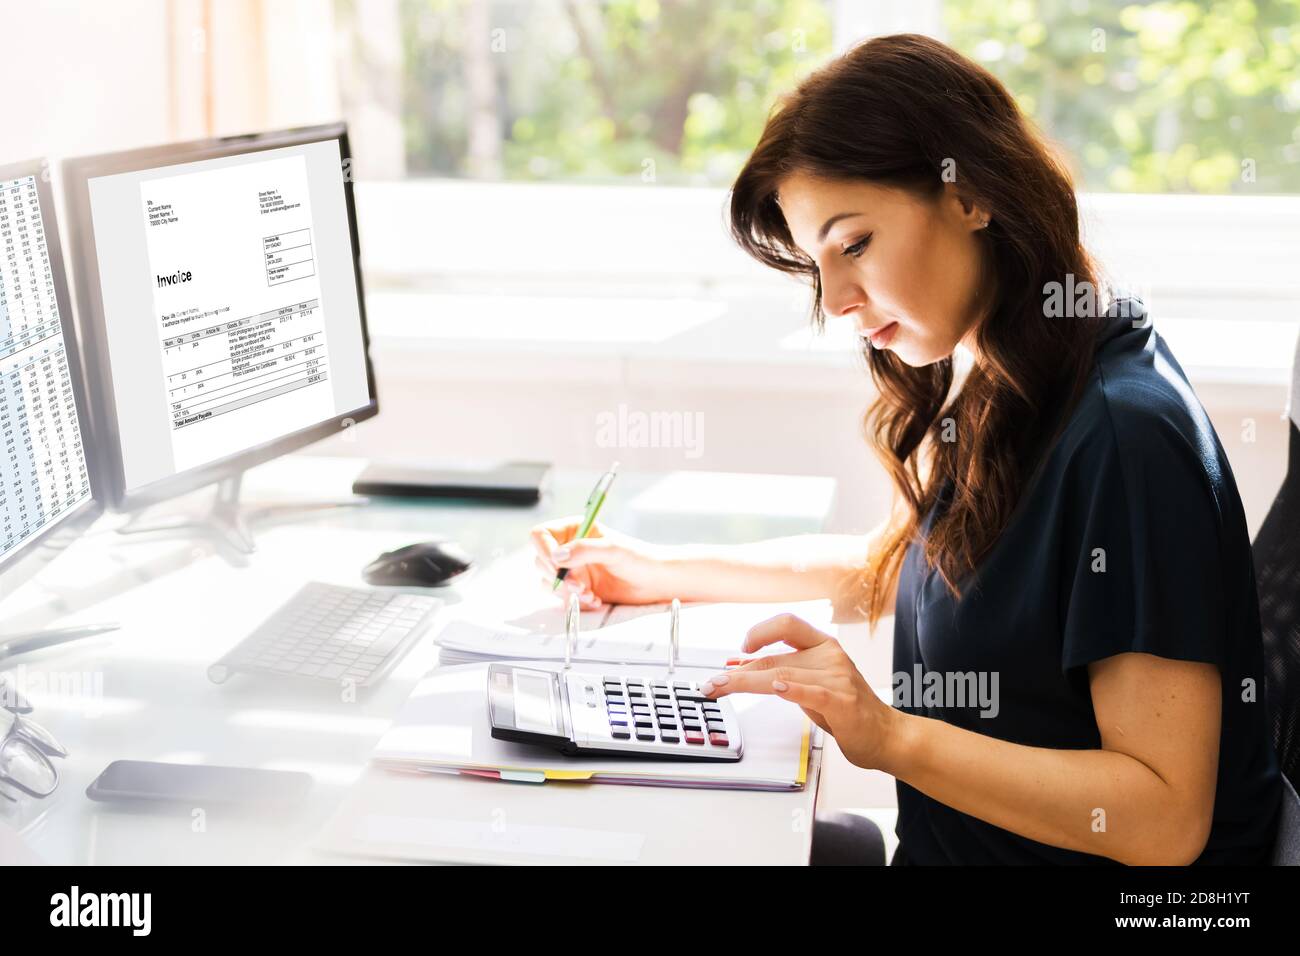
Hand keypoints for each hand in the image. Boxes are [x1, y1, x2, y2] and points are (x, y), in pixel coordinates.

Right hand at [529, 516, 671, 608]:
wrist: (654, 582)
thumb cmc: (639, 558)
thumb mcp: (613, 549)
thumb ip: (584, 550)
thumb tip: (557, 556)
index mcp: (574, 529)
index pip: (541, 534)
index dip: (544, 549)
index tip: (556, 564)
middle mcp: (569, 549)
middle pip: (541, 561)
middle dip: (558, 576)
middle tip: (578, 585)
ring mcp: (572, 570)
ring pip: (549, 582)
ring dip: (566, 591)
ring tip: (589, 594)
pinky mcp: (577, 588)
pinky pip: (562, 598)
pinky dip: (576, 602)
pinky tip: (595, 600)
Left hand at [699, 613, 897, 769]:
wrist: (887, 736)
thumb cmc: (849, 711)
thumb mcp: (813, 685)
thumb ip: (784, 673)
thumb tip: (742, 668)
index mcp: (825, 646)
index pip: (787, 624)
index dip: (760, 631)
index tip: (740, 647)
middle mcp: (830, 656)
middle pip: (775, 657)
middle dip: (738, 672)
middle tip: (712, 683)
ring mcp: (838, 678)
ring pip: (782, 674)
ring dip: (745, 683)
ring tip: (722, 688)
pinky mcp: (842, 702)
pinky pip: (811, 692)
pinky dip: (791, 689)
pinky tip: (776, 688)